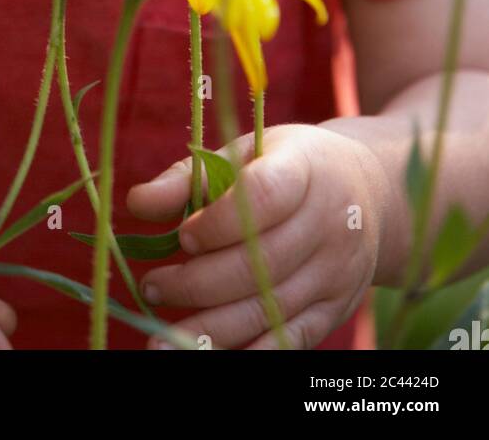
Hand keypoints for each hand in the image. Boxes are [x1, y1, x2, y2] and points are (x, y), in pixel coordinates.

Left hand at [127, 123, 385, 349]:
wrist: (368, 194)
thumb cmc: (288, 166)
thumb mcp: (245, 152)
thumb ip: (188, 176)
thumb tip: (136, 202)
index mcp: (305, 170)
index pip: (263, 197)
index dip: (218, 223)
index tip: (182, 237)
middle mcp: (328, 223)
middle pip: (262, 264)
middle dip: (198, 283)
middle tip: (153, 286)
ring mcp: (336, 272)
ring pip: (271, 309)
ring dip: (211, 328)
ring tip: (159, 338)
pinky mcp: (335, 310)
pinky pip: (290, 341)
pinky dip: (247, 352)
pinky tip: (204, 352)